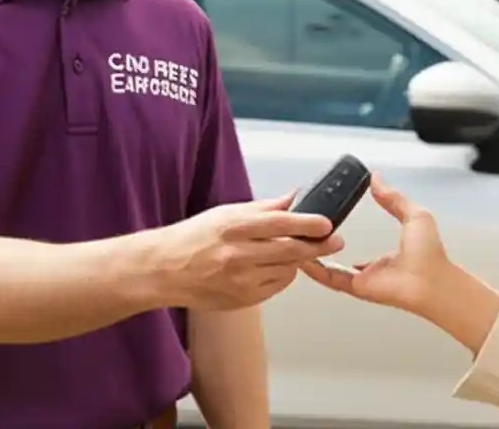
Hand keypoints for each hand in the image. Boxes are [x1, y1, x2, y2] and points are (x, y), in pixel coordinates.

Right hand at [157, 192, 344, 310]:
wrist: (164, 270)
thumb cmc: (194, 237)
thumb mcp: (226, 213)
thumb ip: (263, 208)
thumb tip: (294, 199)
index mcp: (233, 227)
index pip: (280, 224)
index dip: (308, 223)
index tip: (327, 223)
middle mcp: (237, 255)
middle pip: (290, 251)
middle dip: (317, 246)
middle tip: (334, 241)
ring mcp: (240, 281)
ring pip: (286, 271)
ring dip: (296, 261)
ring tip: (294, 251)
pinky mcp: (241, 300)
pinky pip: (275, 287)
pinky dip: (281, 276)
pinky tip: (272, 267)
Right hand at [300, 174, 453, 315]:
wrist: (433, 280)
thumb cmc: (430, 254)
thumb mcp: (414, 215)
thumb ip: (394, 198)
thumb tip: (378, 179)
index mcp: (386, 257)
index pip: (356, 248)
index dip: (341, 236)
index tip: (326, 223)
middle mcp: (373, 271)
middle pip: (339, 257)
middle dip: (321, 245)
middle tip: (305, 232)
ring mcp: (364, 280)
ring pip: (329, 269)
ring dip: (314, 256)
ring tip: (296, 243)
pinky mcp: (358, 287)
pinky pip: (331, 279)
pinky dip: (316, 270)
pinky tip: (302, 259)